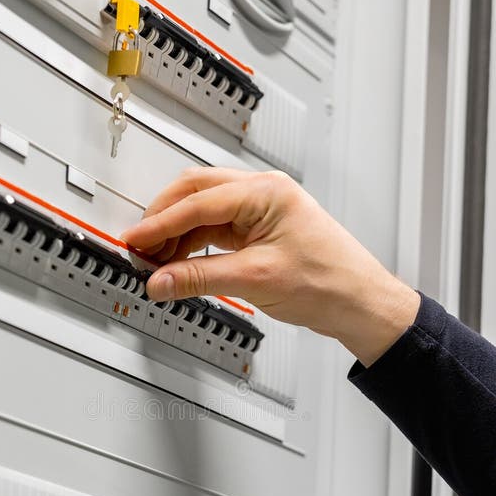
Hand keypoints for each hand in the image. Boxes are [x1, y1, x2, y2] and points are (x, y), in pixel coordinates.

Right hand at [121, 168, 419, 366]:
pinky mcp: (260, 233)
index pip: (199, 201)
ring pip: (204, 212)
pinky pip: (216, 232)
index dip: (160, 223)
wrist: (359, 303)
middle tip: (139, 247)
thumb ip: (200, 279)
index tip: (135, 241)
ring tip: (155, 261)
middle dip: (164, 219)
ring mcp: (261, 212)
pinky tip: (180, 264)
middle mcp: (263, 194)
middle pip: (196, 194)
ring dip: (177, 234)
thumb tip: (161, 281)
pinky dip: (193, 246)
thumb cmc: (329, 282)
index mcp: (266, 192)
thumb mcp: (255, 280)